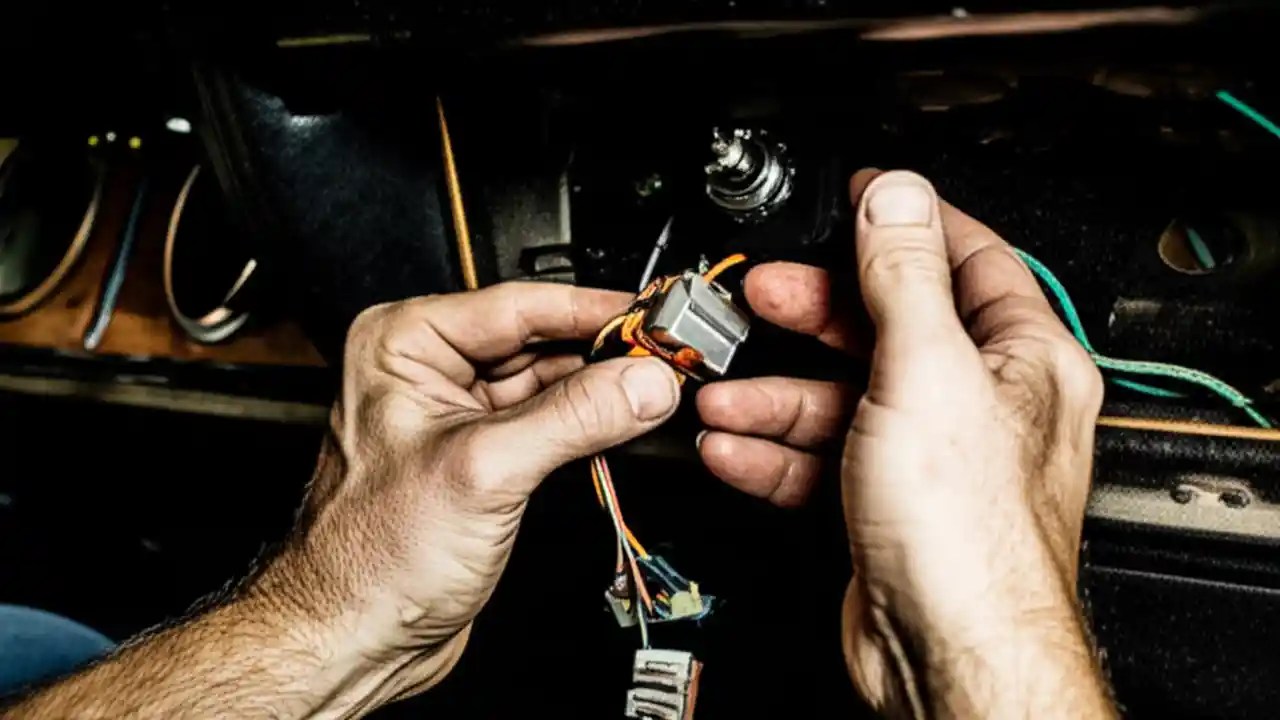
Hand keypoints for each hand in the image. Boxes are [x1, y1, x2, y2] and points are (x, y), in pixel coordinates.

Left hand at [249, 284, 680, 711]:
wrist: (352, 638)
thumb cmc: (367, 559)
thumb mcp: (484, 470)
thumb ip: (572, 419)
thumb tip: (641, 382)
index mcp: (403, 344)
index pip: (517, 305)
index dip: (591, 309)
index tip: (651, 315)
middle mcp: (427, 371)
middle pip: (539, 340)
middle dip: (605, 351)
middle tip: (668, 356)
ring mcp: (459, 416)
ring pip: (550, 382)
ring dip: (603, 388)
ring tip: (657, 387)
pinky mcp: (486, 459)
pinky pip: (550, 423)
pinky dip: (589, 424)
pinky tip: (625, 421)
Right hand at [698, 170, 1111, 716]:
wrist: (946, 657)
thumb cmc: (967, 535)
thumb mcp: (927, 371)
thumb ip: (905, 276)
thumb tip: (896, 194)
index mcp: (1020, 359)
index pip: (965, 260)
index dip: (904, 224)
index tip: (855, 198)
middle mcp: (979, 405)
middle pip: (885, 329)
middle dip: (812, 315)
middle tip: (761, 294)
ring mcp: (927, 458)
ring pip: (840, 399)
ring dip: (773, 395)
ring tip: (723, 392)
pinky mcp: (882, 505)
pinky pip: (819, 460)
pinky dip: (773, 453)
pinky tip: (734, 447)